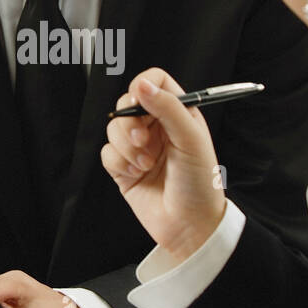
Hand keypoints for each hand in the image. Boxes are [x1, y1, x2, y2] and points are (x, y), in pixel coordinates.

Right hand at [101, 66, 226, 260]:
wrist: (190, 226)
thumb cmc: (200, 183)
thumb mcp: (190, 139)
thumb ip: (168, 108)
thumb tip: (141, 84)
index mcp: (178, 114)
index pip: (155, 81)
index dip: (142, 86)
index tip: (138, 101)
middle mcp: (157, 127)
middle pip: (126, 103)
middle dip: (129, 122)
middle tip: (143, 140)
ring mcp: (139, 147)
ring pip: (113, 128)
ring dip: (126, 147)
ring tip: (145, 164)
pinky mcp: (124, 168)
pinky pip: (107, 153)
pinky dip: (119, 163)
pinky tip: (137, 174)